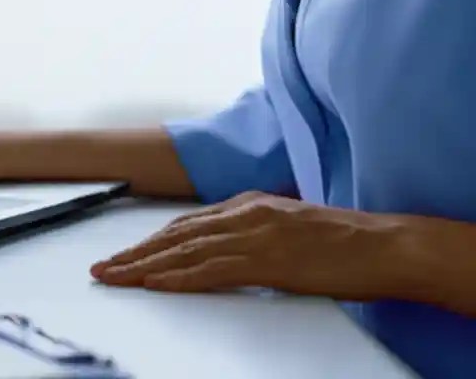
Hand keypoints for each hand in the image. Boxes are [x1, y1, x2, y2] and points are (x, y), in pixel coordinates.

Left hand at [89, 192, 404, 298]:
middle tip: (103, 268)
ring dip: (143, 267)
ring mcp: (253, 234)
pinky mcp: (266, 259)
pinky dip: (177, 278)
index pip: (186, 224)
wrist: (385, 244)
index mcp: (248, 204)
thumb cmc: (344, 242)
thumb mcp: (287, 227)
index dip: (151, 241)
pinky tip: (154, 284)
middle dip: (134, 253)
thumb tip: (225, 249)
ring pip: (184, 252)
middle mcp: (244, 213)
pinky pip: (210, 270)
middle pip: (175, 236)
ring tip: (114, 278)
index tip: (125, 254)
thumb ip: (253, 233)